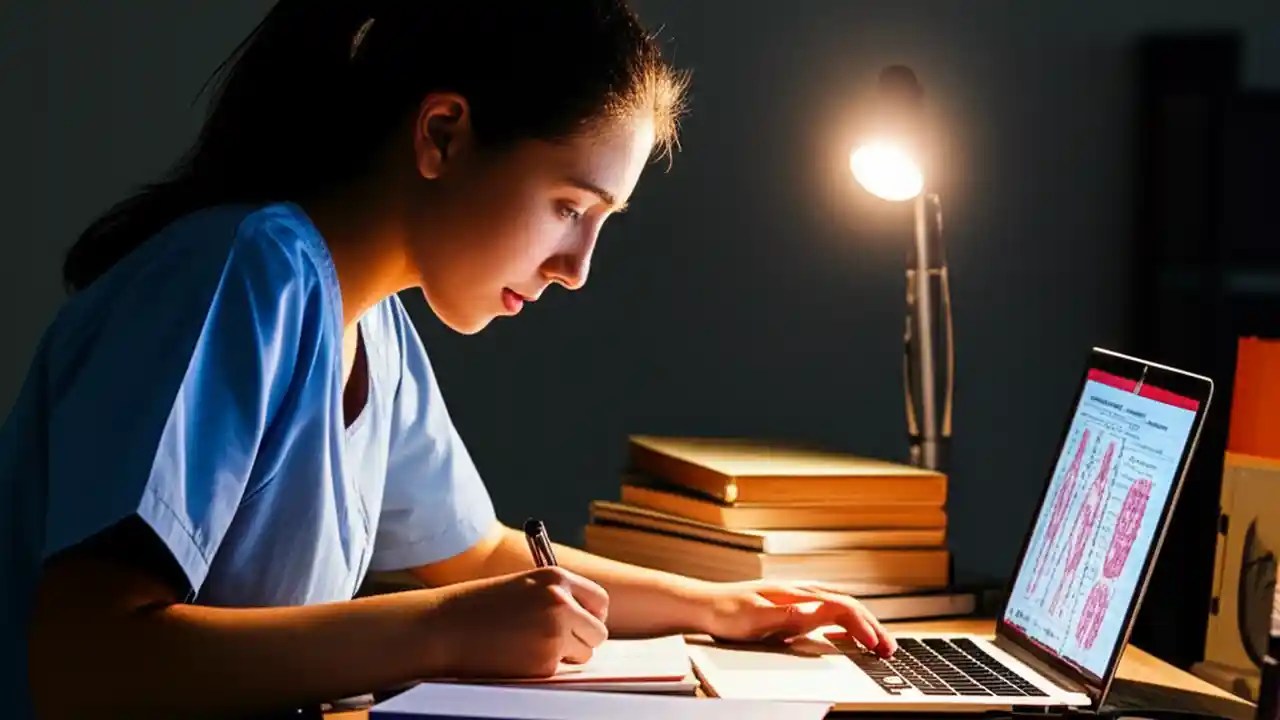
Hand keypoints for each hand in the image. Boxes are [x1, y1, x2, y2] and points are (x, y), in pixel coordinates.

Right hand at [425, 567, 609, 678]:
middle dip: (582, 640)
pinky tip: (516, 656)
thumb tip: (586, 621)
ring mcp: (555, 634)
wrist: (444, 628)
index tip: (581, 623)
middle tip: (557, 642)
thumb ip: (555, 598)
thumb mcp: (522, 587)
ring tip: (529, 646)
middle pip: (598, 632)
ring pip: (583, 655)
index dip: (591, 615)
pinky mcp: (544, 664)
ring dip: (564, 656)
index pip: (599, 600)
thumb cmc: (478, 608)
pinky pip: (558, 671)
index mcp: (556, 578)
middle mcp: (562, 603)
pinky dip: (542, 669)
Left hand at [699, 581, 896, 657]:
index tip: (877, 645)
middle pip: (847, 605)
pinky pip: (826, 614)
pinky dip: (844, 624)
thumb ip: (789, 613)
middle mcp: (799, 593)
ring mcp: (795, 599)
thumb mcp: (756, 616)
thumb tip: (818, 609)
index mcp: (796, 594)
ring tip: (877, 643)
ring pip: (839, 608)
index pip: (841, 606)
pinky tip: (845, 636)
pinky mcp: (789, 608)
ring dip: (861, 625)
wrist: (702, 605)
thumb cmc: (725, 611)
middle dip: (872, 626)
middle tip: (889, 648)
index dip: (863, 625)